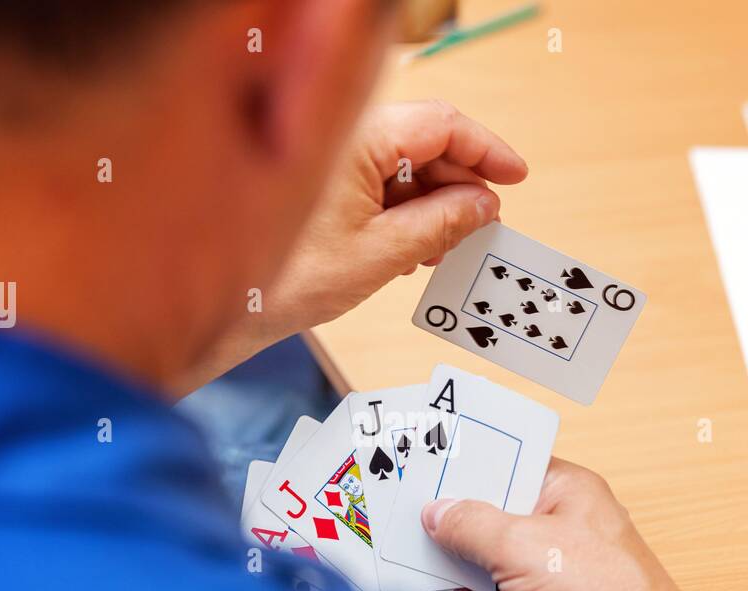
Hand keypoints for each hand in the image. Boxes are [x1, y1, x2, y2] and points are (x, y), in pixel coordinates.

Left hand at [181, 100, 526, 391]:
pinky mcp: (324, 183)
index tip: (514, 176)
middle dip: (460, 183)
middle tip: (484, 224)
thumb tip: (481, 205)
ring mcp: (332, 160)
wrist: (232, 309)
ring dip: (433, 201)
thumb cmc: (289, 279)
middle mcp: (344, 139)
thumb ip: (440, 223)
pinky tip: (415, 245)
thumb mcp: (382, 255)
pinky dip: (404, 209)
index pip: (442, 124)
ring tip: (446, 246)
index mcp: (359, 141)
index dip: (485, 149)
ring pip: (403, 165)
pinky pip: (378, 182)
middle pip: (424, 142)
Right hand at [424, 460, 747, 590]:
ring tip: (426, 573)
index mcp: (568, 492)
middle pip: (491, 517)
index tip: (421, 472)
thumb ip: (472, 523)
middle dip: (455, 530)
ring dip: (462, 576)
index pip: (507, 464)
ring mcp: (553, 575)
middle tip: (411, 529)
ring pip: (487, 565)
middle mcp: (562, 529)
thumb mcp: (524, 545)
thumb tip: (437, 512)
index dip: (467, 467)